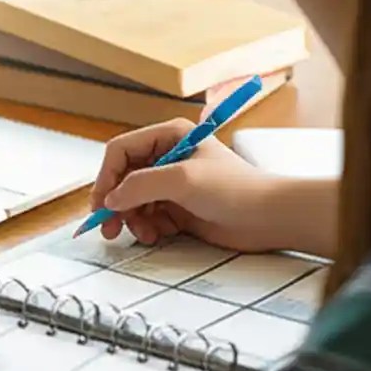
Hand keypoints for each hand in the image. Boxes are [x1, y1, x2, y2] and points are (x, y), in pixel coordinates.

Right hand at [89, 118, 286, 250]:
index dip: (106, 177)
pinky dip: (147, 227)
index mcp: (168, 136)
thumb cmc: (234, 189)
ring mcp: (172, 183)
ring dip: (132, 219)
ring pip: (132, 200)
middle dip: (115, 203)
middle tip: (109, 230)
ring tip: (144, 234)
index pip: (120, 151)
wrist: (269, 218)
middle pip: (123, 178)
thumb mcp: (183, 180)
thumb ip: (141, 185)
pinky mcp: (179, 207)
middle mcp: (167, 156)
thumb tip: (109, 199)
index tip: (102, 205)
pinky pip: (148, 216)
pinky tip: (158, 235)